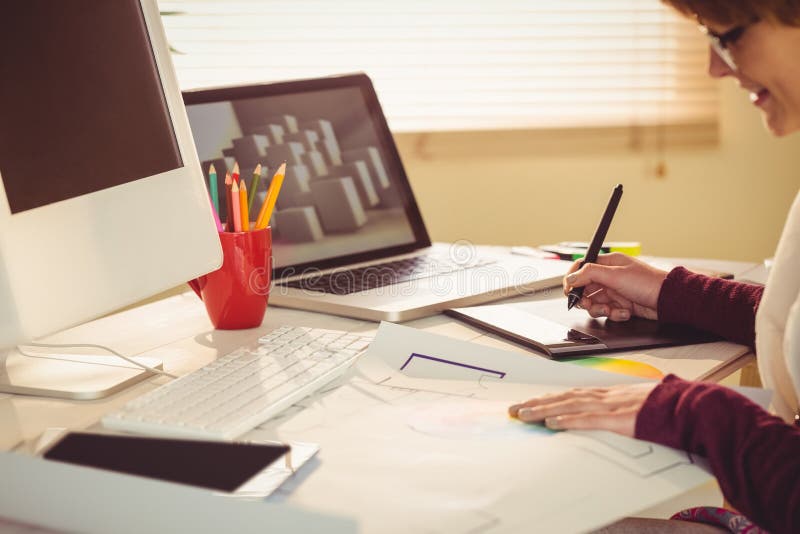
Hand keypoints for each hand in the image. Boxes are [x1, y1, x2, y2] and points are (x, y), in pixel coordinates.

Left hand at [508, 382, 657, 436]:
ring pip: (569, 406)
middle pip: (563, 398)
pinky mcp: (619, 418)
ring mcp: (611, 405)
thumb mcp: (633, 405)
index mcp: (607, 394)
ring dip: (544, 410)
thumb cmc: (663, 407)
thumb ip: (615, 409)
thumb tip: (599, 415)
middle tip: (514, 410)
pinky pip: (589, 419)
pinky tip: (553, 423)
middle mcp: (604, 396)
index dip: (546, 399)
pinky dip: (569, 420)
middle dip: (536, 404)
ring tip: (524, 415)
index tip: (527, 404)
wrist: (687, 405)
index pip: (569, 395)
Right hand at [562, 253, 668, 320]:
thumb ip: (589, 274)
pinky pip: (608, 312)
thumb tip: (571, 277)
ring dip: (600, 309)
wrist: (668, 301)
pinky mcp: (621, 305)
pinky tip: (625, 311)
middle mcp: (610, 277)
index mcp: (607, 264)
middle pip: (585, 289)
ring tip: (611, 309)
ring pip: (595, 303)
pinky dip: (614, 314)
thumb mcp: (615, 275)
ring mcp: (615, 292)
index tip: (570, 290)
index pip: (581, 268)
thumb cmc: (648, 283)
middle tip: (588, 304)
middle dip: (586, 299)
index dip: (573, 279)